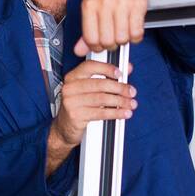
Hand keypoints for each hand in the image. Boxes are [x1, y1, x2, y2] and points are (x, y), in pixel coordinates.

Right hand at [45, 59, 134, 175]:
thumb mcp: (90, 90)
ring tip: (130, 104)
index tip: (120, 74)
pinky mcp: (76, 116)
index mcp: (72, 77)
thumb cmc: (78, 107)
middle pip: (99, 84)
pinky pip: (100, 113)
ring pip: (102, 99)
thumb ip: (107, 77)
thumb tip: (126, 68)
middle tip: (131, 92)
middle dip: (119, 88)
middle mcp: (70, 88)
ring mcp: (71, 102)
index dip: (107, 68)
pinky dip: (115, 113)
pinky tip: (123, 113)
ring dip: (120, 102)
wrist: (64, 129)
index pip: (90, 66)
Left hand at [74, 0, 162, 55]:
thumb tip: (79, 50)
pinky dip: (136, 36)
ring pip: (122, 39)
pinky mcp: (137, 5)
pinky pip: (136, 33)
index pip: (91, 38)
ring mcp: (121, 4)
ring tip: (124, 30)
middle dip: (112, 44)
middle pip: (107, 41)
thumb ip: (87, 30)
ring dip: (125, 39)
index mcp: (89, 4)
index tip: (102, 45)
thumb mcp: (93, 5)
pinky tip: (133, 27)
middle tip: (115, 37)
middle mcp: (104, 3)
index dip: (97, 47)